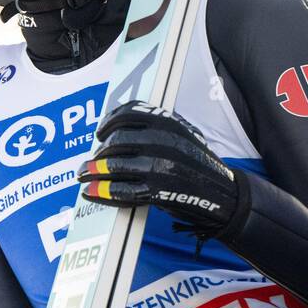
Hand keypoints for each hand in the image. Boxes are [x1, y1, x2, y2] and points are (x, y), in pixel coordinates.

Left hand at [75, 100, 238, 232]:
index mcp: (169, 122)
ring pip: (114, 165)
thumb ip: (157, 127)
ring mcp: (160, 166)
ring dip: (93, 172)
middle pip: (115, 141)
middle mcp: (163, 141)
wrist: (224, 194)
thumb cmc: (199, 164)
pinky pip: (121, 190)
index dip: (107, 122)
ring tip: (84, 176)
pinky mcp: (157, 191)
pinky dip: (101, 193)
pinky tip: (90, 193)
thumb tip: (116, 129)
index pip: (127, 113)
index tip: (99, 132)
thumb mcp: (183, 134)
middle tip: (89, 161)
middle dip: (98, 152)